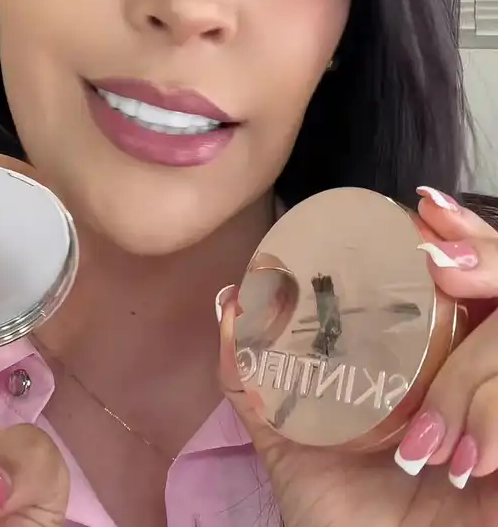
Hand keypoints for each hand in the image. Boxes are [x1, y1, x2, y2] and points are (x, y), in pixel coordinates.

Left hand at [219, 188, 497, 526]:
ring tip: (440, 399)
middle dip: (491, 256)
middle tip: (444, 259)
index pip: (480, 279)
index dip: (470, 235)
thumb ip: (256, 377)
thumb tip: (230, 304)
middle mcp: (490, 381)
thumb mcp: (294, 440)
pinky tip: (468, 456)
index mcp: (448, 364)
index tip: (429, 207)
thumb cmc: (344, 516)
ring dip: (487, 358)